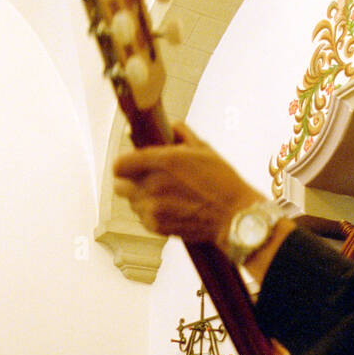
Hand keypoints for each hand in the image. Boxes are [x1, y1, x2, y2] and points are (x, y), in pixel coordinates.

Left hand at [113, 122, 263, 252]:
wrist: (234, 217)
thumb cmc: (223, 183)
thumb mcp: (204, 149)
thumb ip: (182, 134)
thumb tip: (171, 128)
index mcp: (163, 161)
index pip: (119, 165)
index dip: (124, 164)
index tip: (131, 164)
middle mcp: (153, 185)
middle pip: (119, 186)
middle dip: (130, 182)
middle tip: (146, 180)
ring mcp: (153, 208)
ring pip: (131, 203)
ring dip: (141, 199)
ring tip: (163, 196)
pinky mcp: (157, 226)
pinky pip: (142, 218)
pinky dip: (151, 214)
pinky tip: (169, 209)